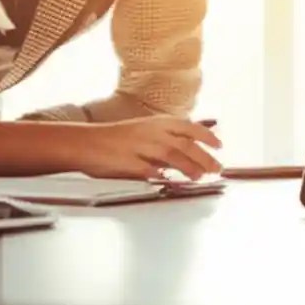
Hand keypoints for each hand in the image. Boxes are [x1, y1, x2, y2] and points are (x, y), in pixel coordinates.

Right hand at [80, 116, 221, 180]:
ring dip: (190, 167)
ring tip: (200, 177)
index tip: (219, 145)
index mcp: (156, 123)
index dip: (207, 136)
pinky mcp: (130, 163)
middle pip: (185, 144)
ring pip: (173, 155)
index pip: (189, 127)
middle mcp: (152, 132)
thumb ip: (167, 140)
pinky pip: (151, 171)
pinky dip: (163, 176)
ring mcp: (141, 147)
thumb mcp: (145, 131)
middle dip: (205, 157)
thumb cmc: (115, 139)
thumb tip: (190, 150)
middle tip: (216, 168)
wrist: (86, 142)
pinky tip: (172, 182)